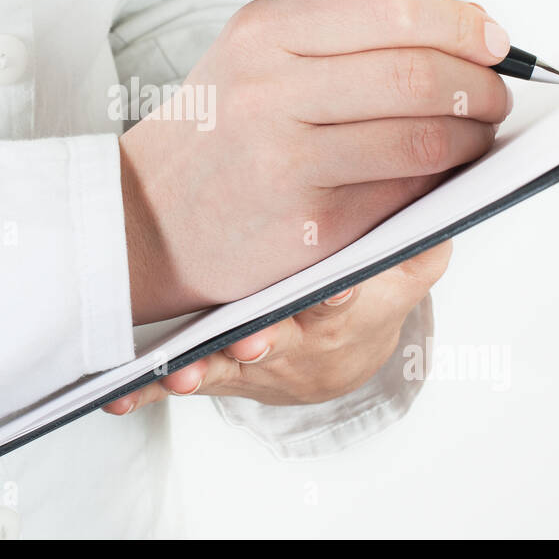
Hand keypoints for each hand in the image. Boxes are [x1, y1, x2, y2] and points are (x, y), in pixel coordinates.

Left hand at [103, 241, 450, 412]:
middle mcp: (314, 336)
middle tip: (254, 338)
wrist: (345, 343)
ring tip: (181, 373)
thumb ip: (418, 217)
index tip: (339, 288)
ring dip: (210, 370)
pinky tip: (119, 398)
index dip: (352, 292)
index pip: (361, 293)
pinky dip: (155, 386)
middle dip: (274, 339)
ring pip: (236, 368)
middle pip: (295, 339)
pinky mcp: (227, 369)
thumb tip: (440, 160)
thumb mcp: (410, 253)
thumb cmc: (370, 274)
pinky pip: (188, 377)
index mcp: (363, 300)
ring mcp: (268, 357)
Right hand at [121, 0, 509, 322]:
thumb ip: (346, 39)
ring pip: (424, 137)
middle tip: (496, 94)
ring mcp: (289, 160)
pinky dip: (440, 184)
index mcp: (264, 32)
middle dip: (481, 84)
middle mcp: (271, 89)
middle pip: (419, 72)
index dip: (460, 23)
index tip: (492, 40)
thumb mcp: (255, 57)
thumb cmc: (213, 133)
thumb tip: (464, 33)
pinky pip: (405, 196)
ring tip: (476, 136)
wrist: (143, 219)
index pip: (392, 9)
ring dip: (473, 137)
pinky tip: (439, 176)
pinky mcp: (309, 225)